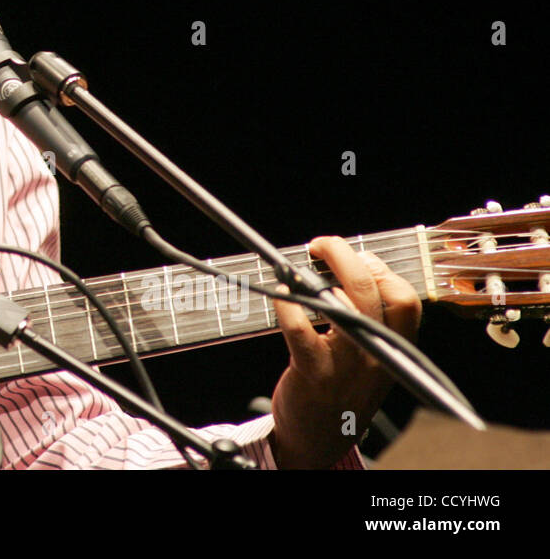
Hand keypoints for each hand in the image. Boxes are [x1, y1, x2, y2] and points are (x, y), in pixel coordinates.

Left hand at [269, 236, 421, 467]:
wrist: (320, 440)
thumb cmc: (342, 391)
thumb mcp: (370, 359)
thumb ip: (368, 320)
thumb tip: (350, 269)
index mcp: (394, 349)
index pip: (405, 299)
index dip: (381, 269)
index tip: (357, 256)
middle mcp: (376, 355)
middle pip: (374, 290)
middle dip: (346, 255)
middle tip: (323, 245)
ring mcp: (347, 365)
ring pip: (344, 305)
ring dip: (317, 274)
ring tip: (300, 264)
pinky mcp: (314, 373)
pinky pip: (301, 330)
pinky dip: (288, 304)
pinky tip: (281, 293)